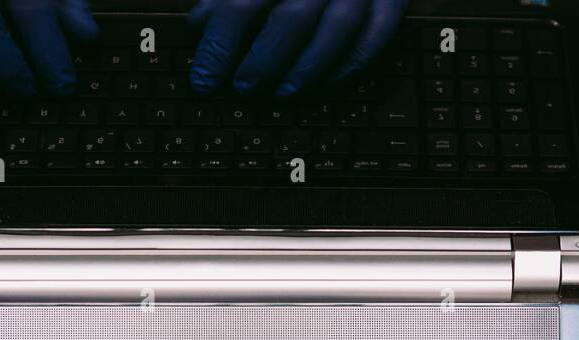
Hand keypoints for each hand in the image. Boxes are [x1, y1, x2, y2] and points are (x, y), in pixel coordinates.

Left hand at [188, 0, 406, 95]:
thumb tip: (199, 24)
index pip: (240, 3)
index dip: (219, 46)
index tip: (204, 79)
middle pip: (291, 20)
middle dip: (263, 62)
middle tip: (243, 89)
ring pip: (338, 31)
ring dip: (308, 70)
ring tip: (283, 93)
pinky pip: (379, 32)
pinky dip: (355, 62)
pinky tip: (330, 81)